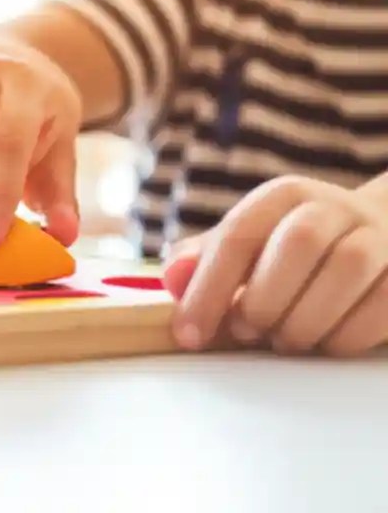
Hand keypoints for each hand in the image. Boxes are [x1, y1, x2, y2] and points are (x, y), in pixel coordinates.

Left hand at [165, 176, 387, 356]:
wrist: (384, 237)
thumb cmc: (295, 252)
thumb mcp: (248, 246)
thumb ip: (205, 261)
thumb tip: (174, 279)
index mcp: (284, 197)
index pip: (239, 235)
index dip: (208, 288)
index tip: (189, 335)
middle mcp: (335, 207)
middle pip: (300, 242)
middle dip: (265, 299)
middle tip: (248, 332)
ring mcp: (380, 236)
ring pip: (348, 269)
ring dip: (307, 319)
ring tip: (286, 340)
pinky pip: (384, 303)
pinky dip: (348, 334)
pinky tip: (326, 343)